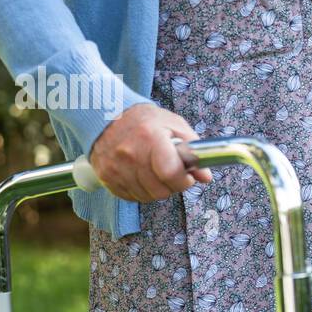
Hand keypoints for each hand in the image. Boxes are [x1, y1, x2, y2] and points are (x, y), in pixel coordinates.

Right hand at [88, 103, 212, 202]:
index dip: (184, 180)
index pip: (170, 173)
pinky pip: (131, 196)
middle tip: (172, 173)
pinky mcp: (105, 176)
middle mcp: (129, 154)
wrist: (106, 114)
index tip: (187, 176)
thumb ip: (194, 151)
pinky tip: (142, 176)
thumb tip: (206, 177)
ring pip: (146, 196)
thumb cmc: (145, 120)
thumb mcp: (175, 126)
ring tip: (156, 173)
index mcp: (150, 138)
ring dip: (157, 189)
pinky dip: (141, 191)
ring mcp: (115, 167)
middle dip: (172, 186)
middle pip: (160, 190)